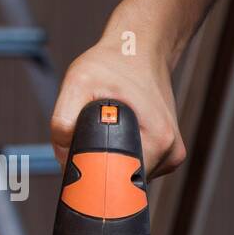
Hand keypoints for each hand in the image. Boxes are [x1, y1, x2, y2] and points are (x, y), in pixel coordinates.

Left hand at [51, 34, 185, 178]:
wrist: (137, 50)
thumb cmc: (111, 64)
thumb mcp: (77, 83)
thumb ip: (63, 120)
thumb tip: (64, 155)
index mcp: (158, 141)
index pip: (122, 184)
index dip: (94, 181)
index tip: (78, 169)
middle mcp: (170, 152)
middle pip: (122, 181)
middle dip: (96, 168)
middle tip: (81, 142)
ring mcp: (170, 154)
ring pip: (126, 174)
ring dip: (106, 160)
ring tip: (99, 129)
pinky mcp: (164, 151)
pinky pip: (132, 165)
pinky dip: (116, 154)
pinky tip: (112, 131)